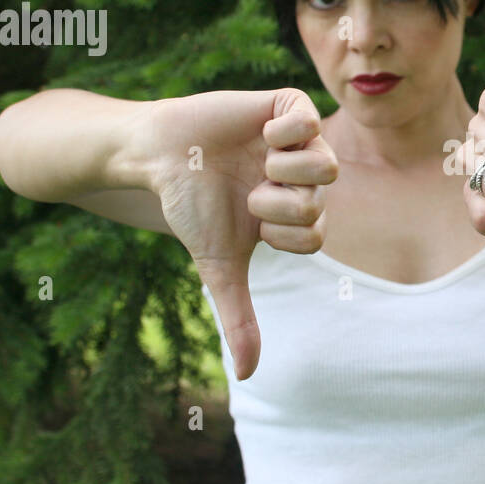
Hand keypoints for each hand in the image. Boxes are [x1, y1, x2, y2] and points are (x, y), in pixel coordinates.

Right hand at [145, 89, 337, 379]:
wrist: (159, 156)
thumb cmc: (193, 209)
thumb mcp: (219, 266)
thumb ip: (239, 318)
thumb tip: (249, 376)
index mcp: (298, 213)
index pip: (314, 236)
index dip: (278, 233)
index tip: (250, 221)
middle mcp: (306, 178)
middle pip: (321, 202)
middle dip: (277, 203)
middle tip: (250, 189)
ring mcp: (300, 142)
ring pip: (325, 164)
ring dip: (282, 170)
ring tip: (257, 161)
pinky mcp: (287, 107)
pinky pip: (309, 119)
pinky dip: (283, 131)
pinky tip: (260, 134)